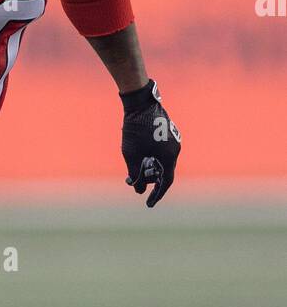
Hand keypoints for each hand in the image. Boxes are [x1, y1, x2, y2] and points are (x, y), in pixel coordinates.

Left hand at [120, 79, 180, 207]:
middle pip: (164, 171)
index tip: (148, 204)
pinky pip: (162, 151)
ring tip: (132, 169)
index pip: (165, 182)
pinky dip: (151, 158)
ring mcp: (173, 140)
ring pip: (162, 161)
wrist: (140, 102)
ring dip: (148, 168)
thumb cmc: (135, 129)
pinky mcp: (168, 133)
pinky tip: (139, 156)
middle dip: (148, 180)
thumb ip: (136, 174)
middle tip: (133, 182)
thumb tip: (138, 190)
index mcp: (169, 156)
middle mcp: (175, 149)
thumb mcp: (131, 155)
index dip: (157, 194)